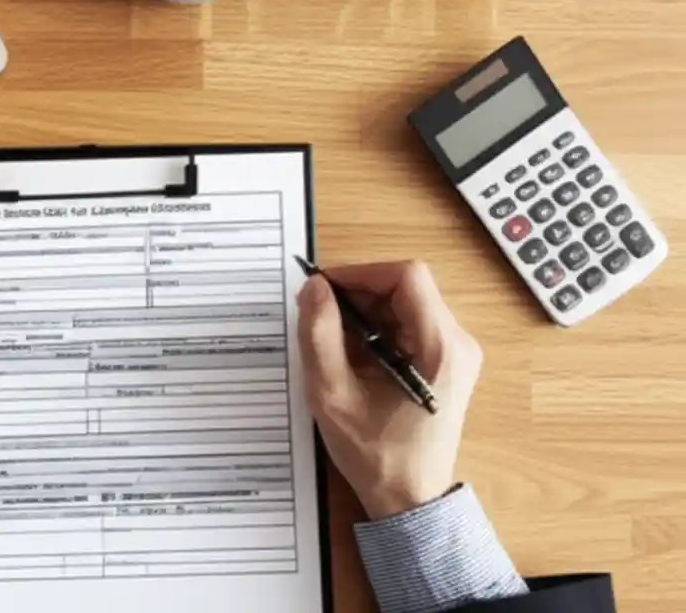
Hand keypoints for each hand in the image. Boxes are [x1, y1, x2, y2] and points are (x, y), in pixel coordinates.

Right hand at [297, 261, 482, 519]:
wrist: (409, 499)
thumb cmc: (375, 455)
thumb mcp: (333, 395)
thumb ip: (320, 335)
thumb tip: (313, 288)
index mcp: (441, 347)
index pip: (407, 276)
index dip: (360, 272)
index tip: (322, 288)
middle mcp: (457, 342)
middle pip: (406, 288)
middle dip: (357, 294)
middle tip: (318, 317)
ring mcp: (454, 352)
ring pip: (404, 305)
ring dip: (363, 314)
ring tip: (332, 343)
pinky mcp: (444, 362)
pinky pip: (407, 326)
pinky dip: (374, 331)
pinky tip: (351, 357)